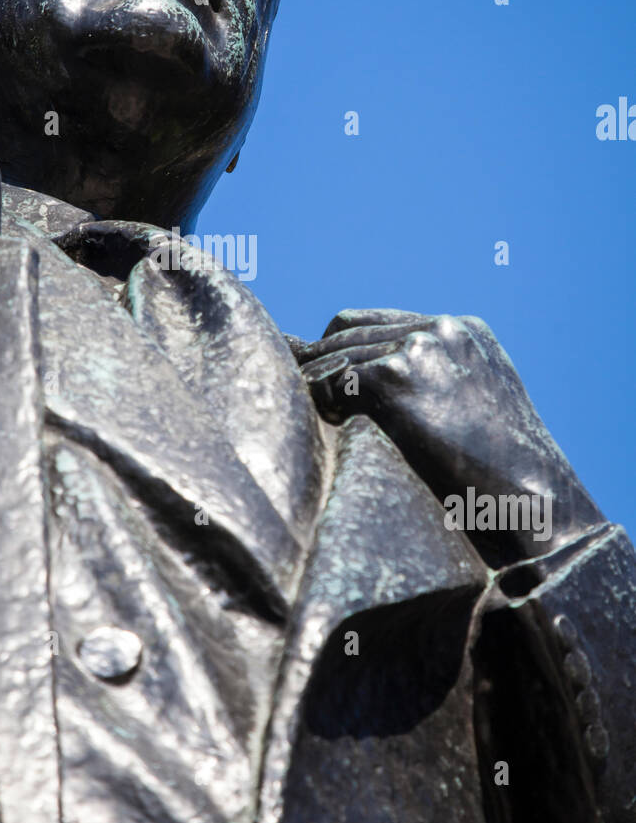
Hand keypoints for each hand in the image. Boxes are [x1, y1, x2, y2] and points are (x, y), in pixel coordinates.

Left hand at [295, 309, 603, 561]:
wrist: (530, 499)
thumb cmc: (502, 473)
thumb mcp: (476, 408)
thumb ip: (430, 383)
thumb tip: (359, 383)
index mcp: (463, 330)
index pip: (374, 323)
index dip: (340, 348)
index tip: (320, 376)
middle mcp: (440, 327)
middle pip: (345, 332)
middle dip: (317, 364)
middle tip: (293, 393)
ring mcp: (419, 347)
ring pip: (333, 356)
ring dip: (314, 388)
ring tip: (303, 417)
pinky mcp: (396, 375)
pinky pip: (331, 382)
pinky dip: (321, 403)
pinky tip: (326, 426)